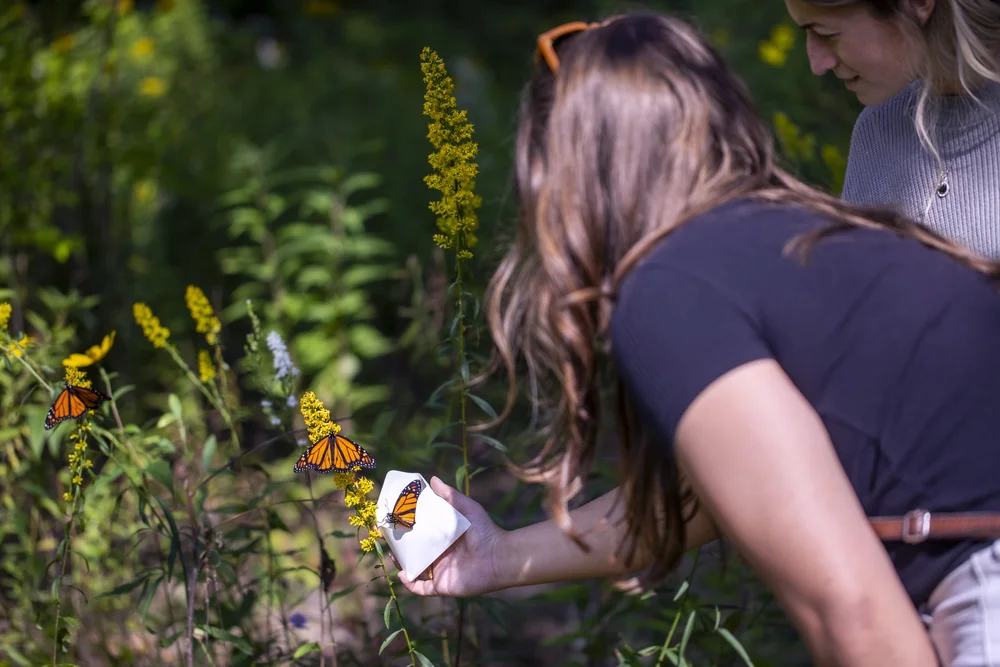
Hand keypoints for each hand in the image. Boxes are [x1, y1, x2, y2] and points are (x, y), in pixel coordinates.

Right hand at [396, 476, 505, 597]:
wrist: (498, 557)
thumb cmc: (484, 531)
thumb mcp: (467, 508)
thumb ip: (450, 495)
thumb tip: (432, 479)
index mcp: (443, 537)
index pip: (420, 534)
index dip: (406, 530)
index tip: (393, 522)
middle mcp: (440, 554)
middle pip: (414, 552)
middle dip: (399, 548)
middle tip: (387, 540)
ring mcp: (440, 570)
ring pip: (414, 570)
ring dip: (401, 564)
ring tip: (392, 555)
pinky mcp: (442, 585)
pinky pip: (422, 588)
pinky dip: (411, 584)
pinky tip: (402, 574)